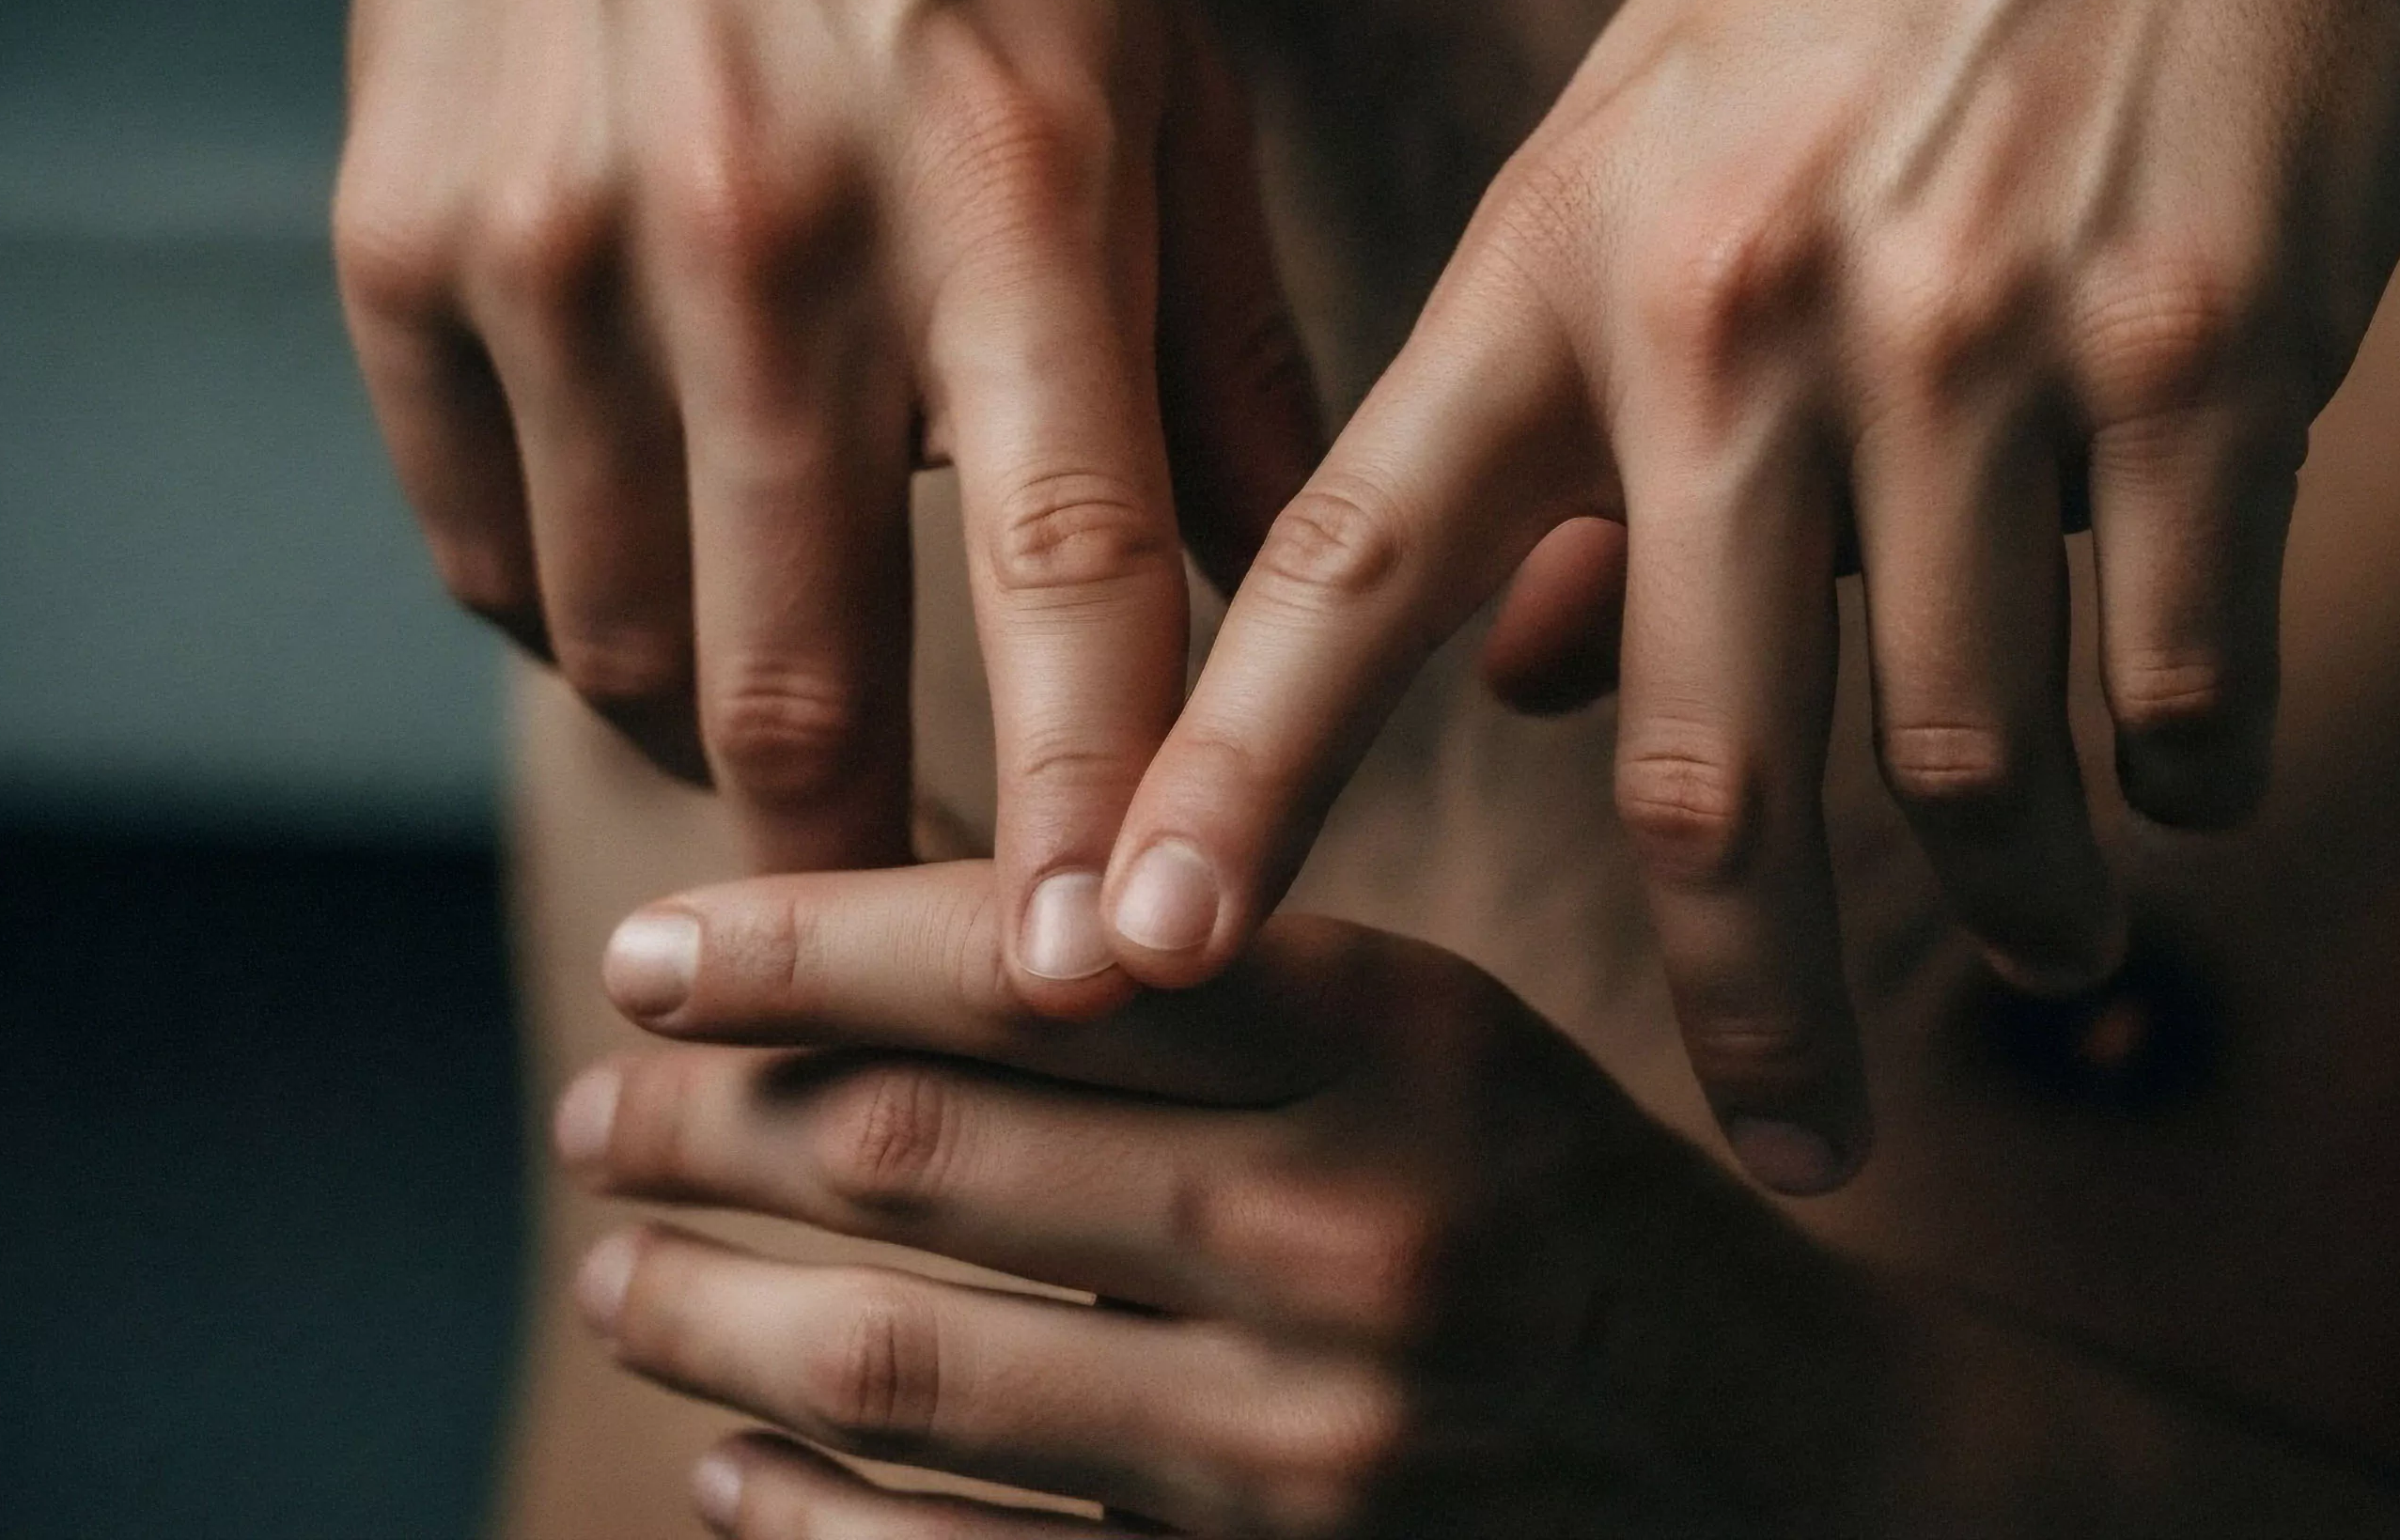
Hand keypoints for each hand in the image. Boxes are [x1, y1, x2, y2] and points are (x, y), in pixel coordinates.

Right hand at [320, 0, 1315, 908]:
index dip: (1090, 806)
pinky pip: (489, 556)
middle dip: (886, 859)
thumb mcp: (1163, 71)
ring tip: (819, 692)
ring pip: (633, 655)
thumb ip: (1229, 367)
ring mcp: (552, 240)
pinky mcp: (399, 248)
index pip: (1068, 565)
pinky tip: (670, 537)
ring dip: (737, 733)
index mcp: (1011, 176)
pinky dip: (590, 605)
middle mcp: (767, 219)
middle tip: (955, 922)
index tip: (1109, 991)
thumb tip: (1312, 638)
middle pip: (805, 683)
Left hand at [554, 860, 1910, 1536]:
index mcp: (1402, 1040)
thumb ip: (1209, 977)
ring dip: (712, 1313)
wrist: (1803, 1481)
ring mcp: (1313, 1454)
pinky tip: (736, 1471)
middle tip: (597, 1105)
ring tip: (619, 1269)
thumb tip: (888, 920)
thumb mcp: (1443, 1043)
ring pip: (909, 1368)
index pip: (1025, 964)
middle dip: (706, 1123)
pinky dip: (813, 1526)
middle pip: (924, 1153)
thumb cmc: (1572, 1221)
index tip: (651, 949)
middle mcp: (1355, 1234)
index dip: (795, 949)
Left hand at [1085, 0, 2399, 1181]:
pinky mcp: (2208, 350)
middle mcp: (1744, 315)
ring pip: (1966, 763)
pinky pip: (2184, 674)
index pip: (1343, 563)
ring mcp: (1979, 339)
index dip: (1225, 784)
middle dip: (1744, 1014)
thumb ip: (1570, 409)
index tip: (1120, 968)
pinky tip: (2184, 776)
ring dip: (2015, 908)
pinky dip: (2186, 772)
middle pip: (1693, 774)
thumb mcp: (1668, 126)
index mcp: (1571, 254)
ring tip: (2041, 943)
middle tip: (1794, 1141)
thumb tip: (1502, 674)